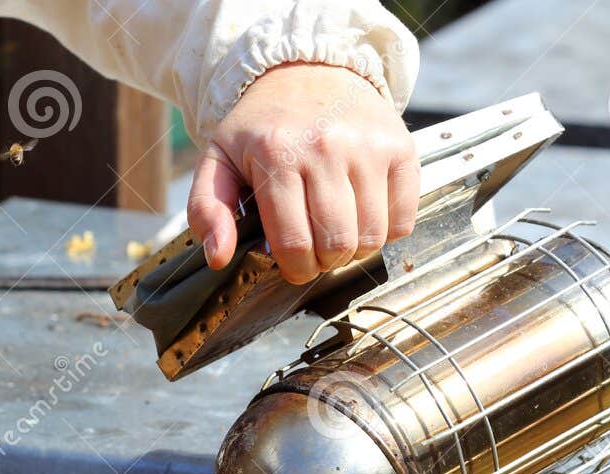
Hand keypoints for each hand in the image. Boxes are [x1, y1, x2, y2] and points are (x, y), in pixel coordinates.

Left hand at [188, 62, 417, 284]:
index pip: (294, 244)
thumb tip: (219, 257)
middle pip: (336, 245)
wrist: (308, 70)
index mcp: (277, 154)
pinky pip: (402, 219)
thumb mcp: (218, 159)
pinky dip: (387, 231)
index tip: (292, 265)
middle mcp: (326, 147)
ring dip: (355, 250)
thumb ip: (207, 209)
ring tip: (338, 233)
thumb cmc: (262, 125)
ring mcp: (368, 146)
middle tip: (316, 251)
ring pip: (371, 237)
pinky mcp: (400, 148)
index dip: (294, 269)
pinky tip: (365, 215)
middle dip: (324, 262)